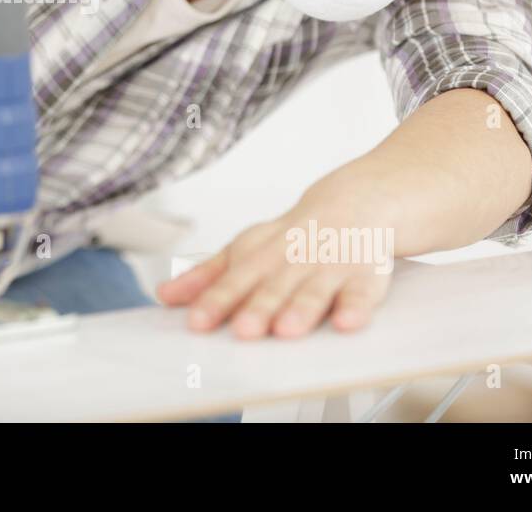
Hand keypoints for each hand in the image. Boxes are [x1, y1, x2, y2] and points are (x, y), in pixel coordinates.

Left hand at [156, 168, 397, 338]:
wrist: (357, 200)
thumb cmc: (295, 234)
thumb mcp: (248, 247)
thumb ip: (209, 275)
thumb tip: (165, 297)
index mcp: (262, 252)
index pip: (234, 277)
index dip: (216, 300)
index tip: (197, 322)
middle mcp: (294, 257)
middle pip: (274, 284)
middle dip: (258, 307)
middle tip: (243, 331)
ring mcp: (331, 264)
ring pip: (314, 289)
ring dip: (301, 309)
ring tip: (287, 330)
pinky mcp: (367, 274)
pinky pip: (363, 292)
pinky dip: (356, 307)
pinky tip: (346, 322)